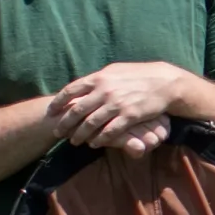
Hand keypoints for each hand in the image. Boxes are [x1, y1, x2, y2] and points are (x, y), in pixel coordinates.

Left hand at [50, 61, 187, 151]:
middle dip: (65, 123)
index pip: (70, 90)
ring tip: (74, 141)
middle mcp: (104, 91)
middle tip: (58, 133)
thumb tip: (83, 85)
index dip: (58, 103)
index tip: (50, 112)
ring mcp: (116, 104)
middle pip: (77, 110)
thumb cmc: (139, 75)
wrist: (164, 82)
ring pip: (90, 123)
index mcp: (99, 78)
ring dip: (80, 134)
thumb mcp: (115, 71)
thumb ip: (98, 79)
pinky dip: (99, 139)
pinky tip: (94, 143)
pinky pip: (109, 131)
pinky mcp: (129, 116)